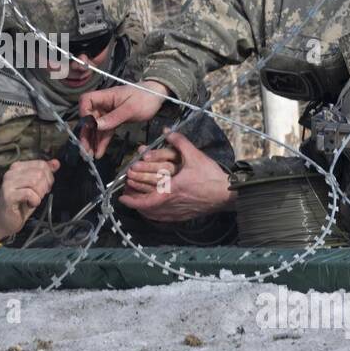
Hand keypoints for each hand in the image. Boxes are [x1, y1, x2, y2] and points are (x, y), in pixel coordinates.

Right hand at [0, 158, 59, 242]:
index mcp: (17, 168)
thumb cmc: (20, 203)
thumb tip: (56, 163)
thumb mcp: (36, 186)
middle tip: (39, 195)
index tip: (45, 186)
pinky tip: (31, 204)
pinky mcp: (9, 196)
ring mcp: (8, 184)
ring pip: (35, 181)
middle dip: (45, 186)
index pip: (40, 164)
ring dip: (39, 194)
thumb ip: (45, 173)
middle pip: (39, 173)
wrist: (5, 219)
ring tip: (34, 199)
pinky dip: (35, 200)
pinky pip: (29, 193)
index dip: (49, 176)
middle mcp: (11, 174)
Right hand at [78, 80, 170, 158]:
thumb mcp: (130, 109)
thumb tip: (96, 125)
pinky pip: (105, 131)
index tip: (89, 127)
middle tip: (85, 149)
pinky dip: (102, 141)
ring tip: (90, 155)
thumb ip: (113, 118)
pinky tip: (99, 152)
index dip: (84, 114)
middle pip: (89, 118)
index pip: (86, 101)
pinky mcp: (114, 120)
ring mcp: (108, 112)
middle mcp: (104, 104)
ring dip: (93, 141)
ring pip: (96, 127)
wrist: (157, 96)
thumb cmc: (145, 98)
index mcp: (106, 96)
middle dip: (86, 134)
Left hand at [120, 130, 235, 221]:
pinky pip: (165, 218)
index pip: (145, 202)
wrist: (227, 193)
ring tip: (139, 203)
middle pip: (147, 211)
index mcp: (170, 192)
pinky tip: (157, 210)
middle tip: (128, 197)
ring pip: (156, 216)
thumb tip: (168, 131)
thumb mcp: (194, 156)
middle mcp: (172, 206)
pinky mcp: (186, 216)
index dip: (131, 201)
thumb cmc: (211, 177)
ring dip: (145, 210)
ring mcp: (179, 213)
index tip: (122, 197)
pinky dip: (156, 215)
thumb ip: (179, 142)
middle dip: (135, 204)